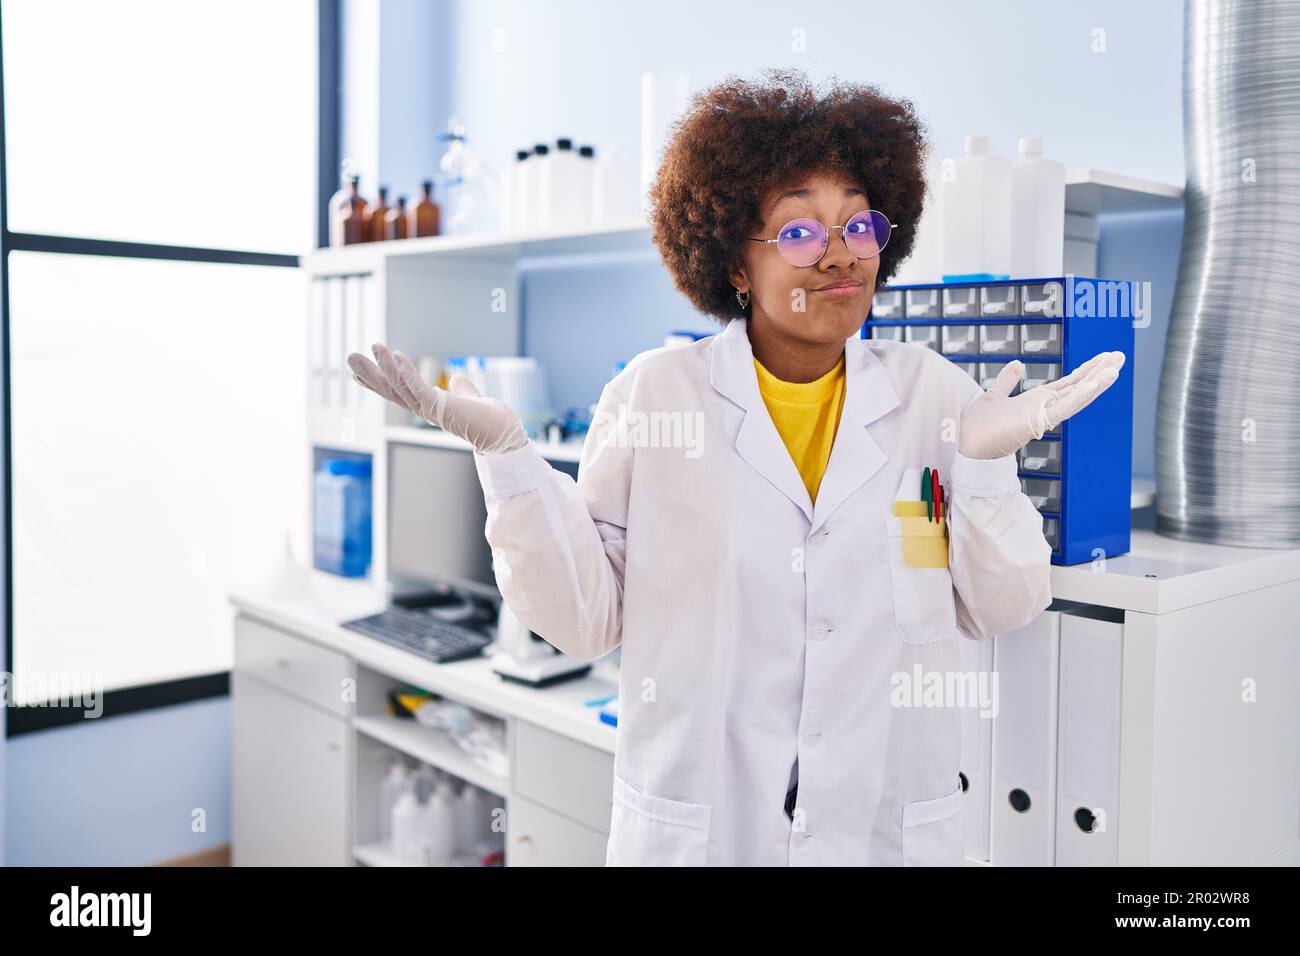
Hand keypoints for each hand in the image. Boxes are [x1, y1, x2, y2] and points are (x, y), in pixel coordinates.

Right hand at [347, 343, 528, 454]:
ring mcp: (431, 411)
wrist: (505, 437)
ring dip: (384, 367)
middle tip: (349, 356)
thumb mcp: (471, 398)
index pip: (398, 391)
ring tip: (371, 347)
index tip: (356, 372)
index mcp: (430, 406)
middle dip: (370, 374)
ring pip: (400, 388)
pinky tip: (397, 354)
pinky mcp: (441, 409)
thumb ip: (463, 390)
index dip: (378, 381)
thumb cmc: (491, 421)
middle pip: (390, 390)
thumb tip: (459, 379)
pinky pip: (418, 388)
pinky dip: (406, 372)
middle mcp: (425, 410)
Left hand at [958, 351, 1124, 459]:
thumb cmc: (977, 427)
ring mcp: (1043, 416)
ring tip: (1117, 368)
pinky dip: (1079, 397)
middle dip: (1098, 371)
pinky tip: (1095, 384)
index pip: (1068, 383)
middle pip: (1078, 387)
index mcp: (1037, 402)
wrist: (965, 444)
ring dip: (1097, 383)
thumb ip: (1006, 381)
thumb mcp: (993, 396)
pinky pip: (1063, 409)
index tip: (1104, 357)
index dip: (1086, 369)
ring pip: (1076, 397)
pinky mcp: (1038, 423)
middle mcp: (1044, 408)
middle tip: (1121, 355)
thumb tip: (1017, 363)